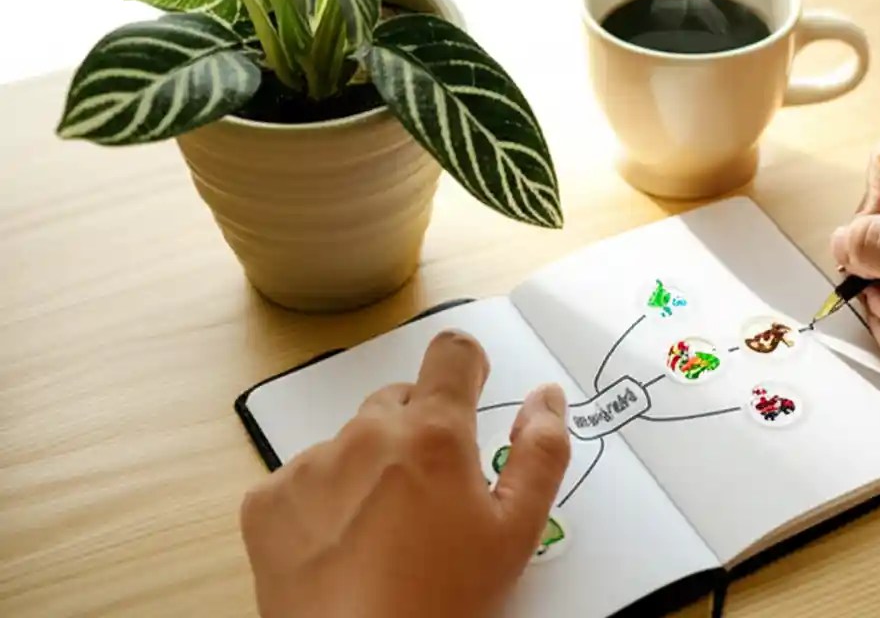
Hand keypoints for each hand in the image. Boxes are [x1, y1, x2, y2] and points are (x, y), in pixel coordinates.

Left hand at [239, 330, 571, 617]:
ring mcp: (310, 466)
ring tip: (386, 532)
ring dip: (370, 468)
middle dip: (419, 432)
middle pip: (399, 402)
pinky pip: (302, 479)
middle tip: (433, 493)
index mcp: (433, 434)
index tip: (468, 382)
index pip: (450, 353)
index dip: (465, 363)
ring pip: (350, 443)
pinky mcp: (267, 501)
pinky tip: (343, 547)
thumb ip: (541, 453)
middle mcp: (367, 436)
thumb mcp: (516, 533)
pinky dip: (323, 502)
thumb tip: (545, 399)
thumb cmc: (442, 603)